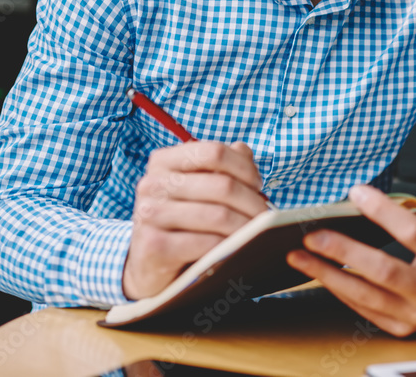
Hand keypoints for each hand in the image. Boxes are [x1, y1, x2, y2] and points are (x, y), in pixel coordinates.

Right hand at [123, 141, 267, 299]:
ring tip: (259, 234)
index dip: (244, 168)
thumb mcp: (198, 188)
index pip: (214, 152)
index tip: (258, 184)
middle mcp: (152, 183)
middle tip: (267, 217)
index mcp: (164, 161)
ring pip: (217, 215)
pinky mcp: (153, 246)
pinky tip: (237, 250)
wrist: (148, 264)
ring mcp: (149, 214)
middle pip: (221, 185)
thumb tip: (244, 150)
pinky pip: (205, 244)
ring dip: (247, 227)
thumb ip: (221, 165)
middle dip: (253, 202)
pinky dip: (228, 248)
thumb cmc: (182, 221)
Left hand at [286, 173, 415, 336]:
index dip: (384, 212)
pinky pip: (362, 307)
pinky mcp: (400, 326)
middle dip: (345, 251)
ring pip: (366, 294)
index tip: (356, 193)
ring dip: (328, 274)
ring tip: (299, 255)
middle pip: (385, 270)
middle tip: (313, 234)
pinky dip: (336, 289)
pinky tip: (317, 271)